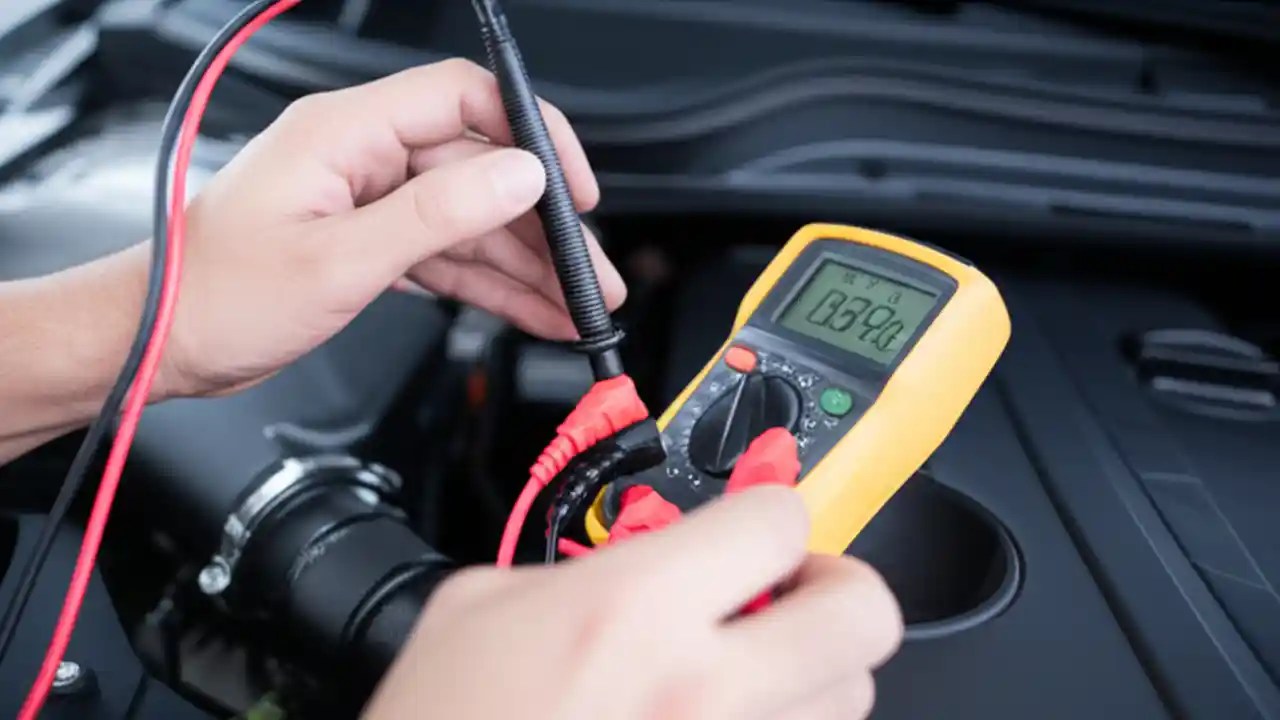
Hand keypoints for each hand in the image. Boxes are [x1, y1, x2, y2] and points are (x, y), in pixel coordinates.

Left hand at [144, 58, 622, 398]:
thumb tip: (517, 176)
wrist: (161, 344)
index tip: (573, 186)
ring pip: (472, 221)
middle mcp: (363, 157)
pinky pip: (448, 256)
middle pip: (481, 171)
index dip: (532, 135)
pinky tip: (533, 310)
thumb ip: (435, 215)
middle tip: (590, 274)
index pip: (464, 98)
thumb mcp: (339, 259)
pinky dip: (491, 285)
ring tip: (576, 306)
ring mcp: (369, 201)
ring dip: (527, 266)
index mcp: (347, 133)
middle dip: (543, 227)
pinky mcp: (370, 242)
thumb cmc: (217, 295)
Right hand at [364, 487, 903, 719]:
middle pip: (861, 615)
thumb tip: (630, 556)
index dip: (772, 507)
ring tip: (754, 669)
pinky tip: (725, 719)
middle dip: (837, 590)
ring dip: (813, 673)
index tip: (760, 518)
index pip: (777, 518)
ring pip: (848, 698)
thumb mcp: (478, 608)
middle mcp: (698, 689)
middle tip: (794, 592)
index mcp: (629, 611)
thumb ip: (573, 564)